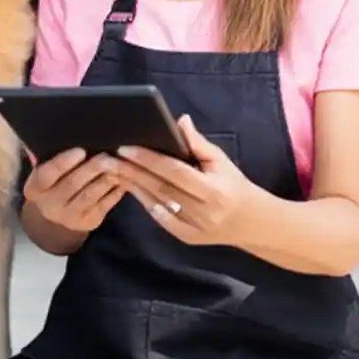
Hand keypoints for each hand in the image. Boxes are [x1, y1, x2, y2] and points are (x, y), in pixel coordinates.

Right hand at [23, 147, 124, 234]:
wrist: (58, 214)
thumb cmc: (54, 180)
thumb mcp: (46, 170)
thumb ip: (51, 154)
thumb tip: (66, 132)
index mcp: (35, 188)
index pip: (47, 174)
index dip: (63, 163)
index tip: (80, 151)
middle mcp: (50, 205)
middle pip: (72, 185)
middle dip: (91, 168)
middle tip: (107, 155)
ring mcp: (70, 217)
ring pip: (91, 195)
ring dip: (106, 178)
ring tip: (119, 163)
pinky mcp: (89, 222)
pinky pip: (105, 205)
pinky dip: (116, 190)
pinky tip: (124, 177)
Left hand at [115, 115, 256, 246]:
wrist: (249, 222)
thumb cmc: (233, 185)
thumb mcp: (221, 161)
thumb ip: (198, 143)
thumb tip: (180, 120)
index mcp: (213, 189)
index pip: (174, 171)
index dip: (148, 159)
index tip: (126, 147)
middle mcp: (202, 211)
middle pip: (160, 188)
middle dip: (132, 171)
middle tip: (109, 158)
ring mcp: (193, 227)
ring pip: (156, 203)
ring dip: (133, 186)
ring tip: (113, 170)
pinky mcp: (185, 238)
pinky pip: (160, 218)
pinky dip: (144, 202)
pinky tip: (130, 188)